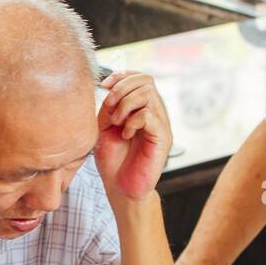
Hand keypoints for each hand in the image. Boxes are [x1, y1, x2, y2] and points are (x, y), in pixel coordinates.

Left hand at [94, 71, 171, 202]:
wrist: (121, 188)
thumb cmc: (113, 160)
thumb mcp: (104, 127)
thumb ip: (108, 107)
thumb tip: (109, 88)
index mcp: (142, 108)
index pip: (140, 77)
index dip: (122, 76)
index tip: (104, 86)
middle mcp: (155, 113)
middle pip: (146, 80)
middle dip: (122, 88)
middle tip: (110, 108)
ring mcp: (160, 125)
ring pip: (148, 94)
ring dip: (125, 104)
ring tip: (116, 123)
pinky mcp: (162, 138)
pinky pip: (149, 115)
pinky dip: (132, 121)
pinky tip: (125, 135)